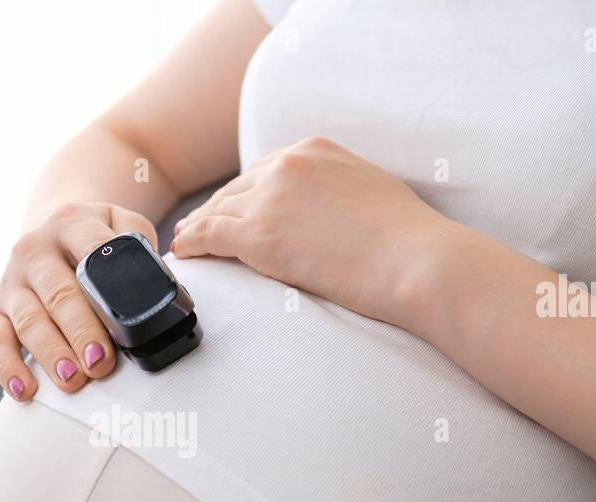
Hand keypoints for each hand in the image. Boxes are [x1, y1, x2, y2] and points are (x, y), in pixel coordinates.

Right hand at [0, 202, 157, 400]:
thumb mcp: (121, 222)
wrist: (52, 229)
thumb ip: (139, 243)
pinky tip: (25, 389)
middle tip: (100, 363)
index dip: (105, 292)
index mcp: (71, 223)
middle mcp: (35, 249)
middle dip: (80, 332)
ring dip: (50, 353)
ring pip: (28, 320)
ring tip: (72, 380)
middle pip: (58, 295)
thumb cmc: (94, 237)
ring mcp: (12, 280)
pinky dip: (7, 368)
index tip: (120, 328)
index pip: (90, 252)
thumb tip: (157, 283)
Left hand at [170, 136, 456, 331]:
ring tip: (182, 242)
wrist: (415, 258)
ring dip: (196, 227)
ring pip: (217, 211)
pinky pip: (209, 235)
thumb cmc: (407, 238)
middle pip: (236, 188)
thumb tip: (330, 210)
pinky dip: (190, 244)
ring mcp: (269, 197)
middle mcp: (287, 164)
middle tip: (195, 225)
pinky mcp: (258, 235)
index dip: (243, 193)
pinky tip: (180, 254)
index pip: (265, 169)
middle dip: (216, 208)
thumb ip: (338, 189)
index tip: (230, 206)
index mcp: (314, 149)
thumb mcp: (370, 189)